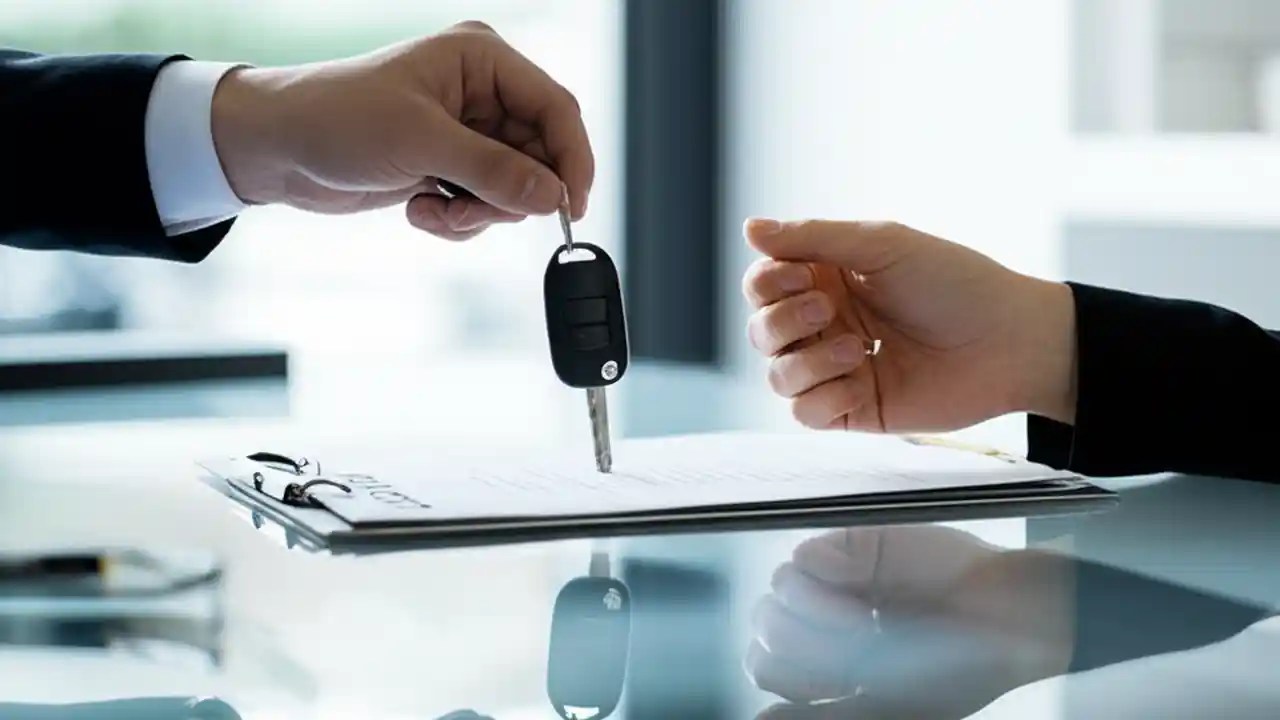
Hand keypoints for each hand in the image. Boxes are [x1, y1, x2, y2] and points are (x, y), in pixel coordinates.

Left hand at [211, 21, 592, 240]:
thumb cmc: (336, 119)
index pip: (555, 108)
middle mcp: (481, 92)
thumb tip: (552, 197)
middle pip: (540, 155)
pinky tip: (419, 207)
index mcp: (482, 59)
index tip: (571, 209)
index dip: (572, 160)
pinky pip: (484, 202)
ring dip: (478, 211)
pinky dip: (458, 217)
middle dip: (510, 195)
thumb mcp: (421, 142)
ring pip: (514, 187)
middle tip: (473, 211)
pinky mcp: (450, 164)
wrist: (277, 147)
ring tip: (434, 207)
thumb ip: (494, 171)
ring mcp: (467, 131)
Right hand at [741, 219, 1076, 430]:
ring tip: (859, 351)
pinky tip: (861, 382)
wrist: (1009, 342)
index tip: (801, 275)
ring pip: (776, 375)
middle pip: (760, 330)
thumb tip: (749, 227)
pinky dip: (824, 398)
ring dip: (807, 361)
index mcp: (828, 278)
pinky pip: (804, 413)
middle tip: (830, 310)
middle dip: (783, 321)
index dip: (767, 282)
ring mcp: (837, 368)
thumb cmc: (956, 284)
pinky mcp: (853, 409)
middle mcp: (827, 323)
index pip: (762, 283)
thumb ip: (814, 237)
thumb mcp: (883, 245)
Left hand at [747, 525, 1075, 719]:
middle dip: (809, 649)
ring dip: (818, 614)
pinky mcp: (848, 546)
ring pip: (775, 596)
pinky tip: (860, 584)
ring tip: (864, 618)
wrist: (1008, 617)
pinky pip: (802, 557)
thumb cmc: (959, 667)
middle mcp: (821, 619)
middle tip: (861, 648)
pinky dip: (823, 574)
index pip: (765, 665)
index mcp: (826, 663)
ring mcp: (832, 581)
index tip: (844, 684)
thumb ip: (826, 716)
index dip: (792, 679)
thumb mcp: (890, 707)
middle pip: (767, 632)